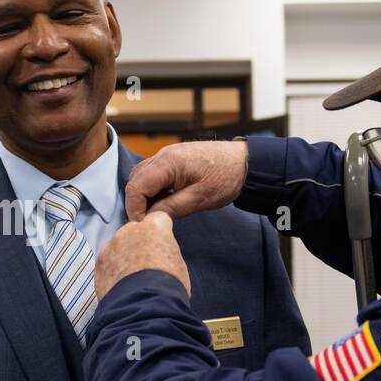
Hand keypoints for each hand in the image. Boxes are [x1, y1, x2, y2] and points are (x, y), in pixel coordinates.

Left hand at [95, 211, 190, 299]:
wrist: (145, 306)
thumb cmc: (168, 287)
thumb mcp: (179, 265)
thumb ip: (167, 251)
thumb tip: (163, 255)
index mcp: (155, 227)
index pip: (158, 218)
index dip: (160, 231)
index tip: (161, 242)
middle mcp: (130, 230)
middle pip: (135, 230)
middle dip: (139, 242)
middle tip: (146, 263)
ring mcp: (112, 244)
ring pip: (119, 245)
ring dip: (124, 255)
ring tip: (132, 277)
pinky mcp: (100, 261)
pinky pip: (107, 260)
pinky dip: (112, 269)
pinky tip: (121, 283)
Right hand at [125, 141, 249, 220]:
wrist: (245, 162)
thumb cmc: (226, 178)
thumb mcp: (199, 199)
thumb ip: (171, 208)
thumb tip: (150, 219)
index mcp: (167, 163)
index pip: (135, 187)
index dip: (135, 209)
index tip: (143, 226)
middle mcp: (162, 155)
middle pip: (135, 181)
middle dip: (137, 203)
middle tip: (149, 222)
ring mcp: (167, 155)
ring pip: (142, 177)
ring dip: (145, 196)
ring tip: (158, 213)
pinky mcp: (173, 158)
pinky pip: (154, 173)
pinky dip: (154, 188)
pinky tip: (165, 201)